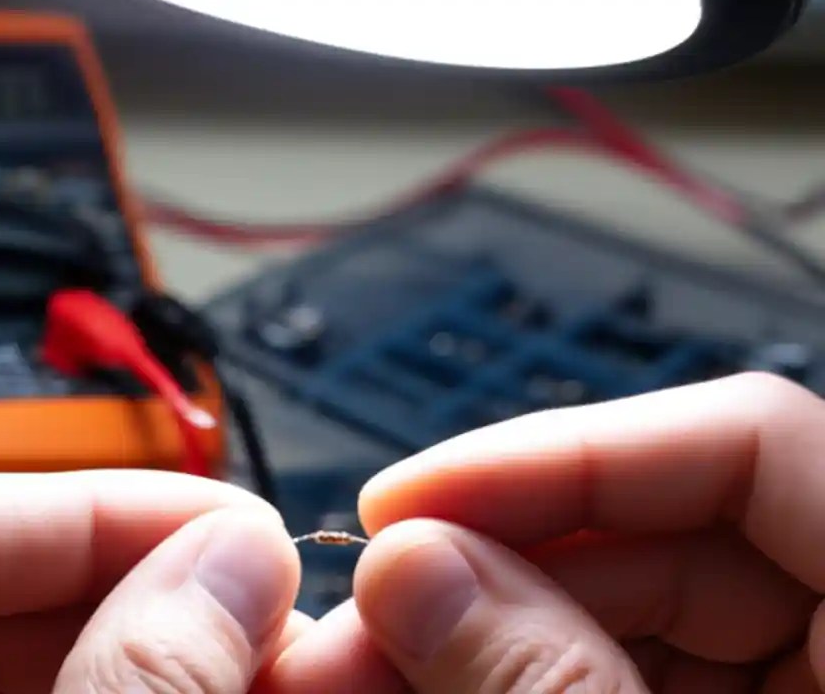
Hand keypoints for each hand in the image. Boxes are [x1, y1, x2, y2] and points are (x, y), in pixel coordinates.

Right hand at [263, 372, 824, 692]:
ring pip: (628, 608)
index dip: (562, 452)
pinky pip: (627, 672)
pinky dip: (513, 680)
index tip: (413, 498)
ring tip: (361, 660)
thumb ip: (550, 688)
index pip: (753, 445)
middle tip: (364, 610)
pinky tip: (420, 687)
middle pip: (667, 532)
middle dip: (491, 562)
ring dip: (477, 627)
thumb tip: (417, 573)